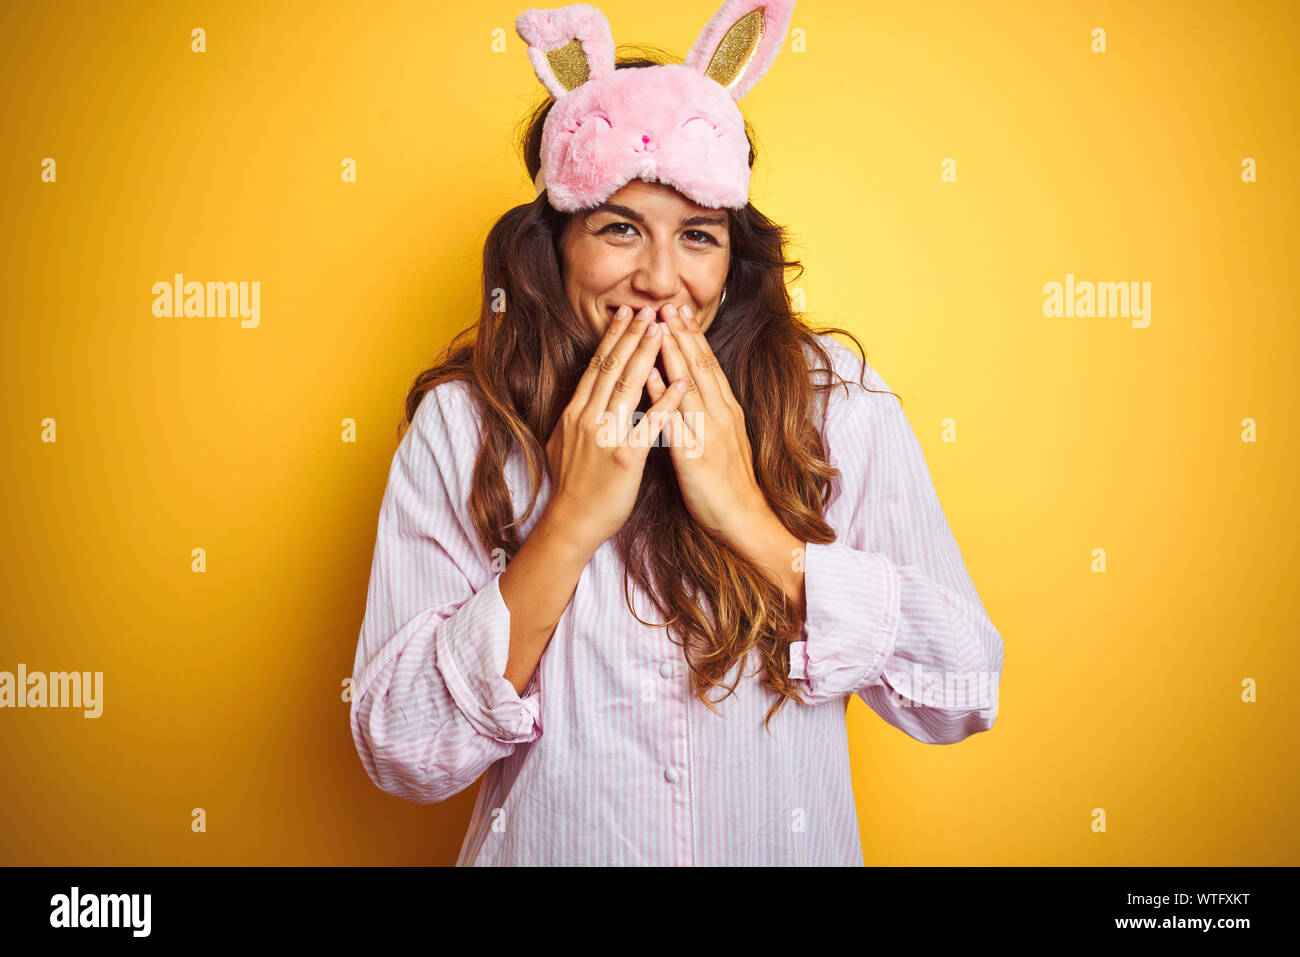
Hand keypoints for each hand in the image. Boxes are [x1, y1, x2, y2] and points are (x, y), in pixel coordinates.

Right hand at [543, 305, 687, 555]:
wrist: (572, 522)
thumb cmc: (572, 486)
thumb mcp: (563, 443)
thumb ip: (576, 417)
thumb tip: (580, 396)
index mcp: (575, 413)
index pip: (596, 366)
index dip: (613, 337)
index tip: (627, 314)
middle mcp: (588, 419)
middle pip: (612, 368)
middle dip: (632, 336)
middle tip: (649, 310)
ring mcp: (606, 437)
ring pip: (628, 387)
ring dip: (647, 355)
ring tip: (663, 331)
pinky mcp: (625, 458)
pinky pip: (649, 424)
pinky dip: (665, 401)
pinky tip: (679, 382)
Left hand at [643, 303, 766, 546]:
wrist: (742, 518)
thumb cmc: (728, 485)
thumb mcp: (724, 441)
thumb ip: (710, 416)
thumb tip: (692, 394)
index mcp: (727, 411)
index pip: (709, 366)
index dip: (694, 338)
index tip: (679, 313)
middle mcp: (720, 415)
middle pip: (700, 366)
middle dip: (682, 334)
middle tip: (666, 305)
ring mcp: (709, 432)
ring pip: (689, 384)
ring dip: (672, 354)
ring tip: (656, 327)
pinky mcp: (695, 453)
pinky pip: (675, 418)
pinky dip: (662, 394)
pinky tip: (649, 376)